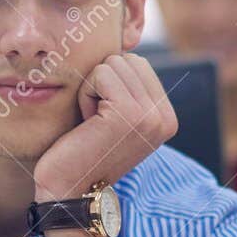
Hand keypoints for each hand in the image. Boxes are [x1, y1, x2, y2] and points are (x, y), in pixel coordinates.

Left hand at [33, 53, 178, 200]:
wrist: (69, 192)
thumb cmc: (83, 150)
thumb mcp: (116, 117)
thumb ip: (128, 88)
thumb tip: (123, 45)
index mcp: (167, 117)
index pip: (138, 63)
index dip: (111, 84)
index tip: (105, 121)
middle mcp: (165, 117)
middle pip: (126, 59)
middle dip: (102, 84)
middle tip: (96, 122)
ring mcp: (150, 116)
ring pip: (112, 64)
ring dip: (92, 90)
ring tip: (92, 124)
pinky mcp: (128, 114)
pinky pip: (99, 74)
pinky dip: (85, 95)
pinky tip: (87, 124)